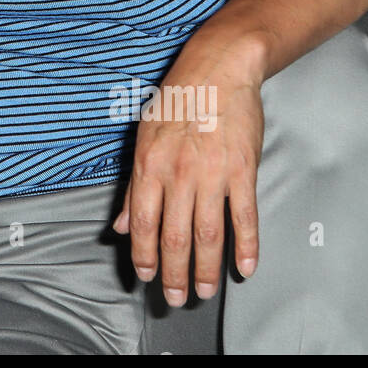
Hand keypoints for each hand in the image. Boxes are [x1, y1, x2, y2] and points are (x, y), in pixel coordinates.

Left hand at [111, 37, 264, 306]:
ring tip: (204, 292)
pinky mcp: (242, 170)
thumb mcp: (142, 138)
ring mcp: (212, 174)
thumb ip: (133, 186)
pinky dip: (246, 246)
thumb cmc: (176, 101)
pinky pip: (244, 216)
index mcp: (150, 166)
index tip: (146, 278)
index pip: (143, 224)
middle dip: (173, 273)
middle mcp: (178, 174)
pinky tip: (244, 268)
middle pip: (174, 237)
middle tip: (175, 298)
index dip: (144, 256)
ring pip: (207, 234)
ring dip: (205, 269)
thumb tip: (122, 225)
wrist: (216, 69)